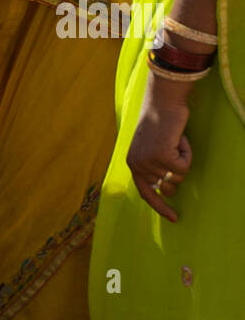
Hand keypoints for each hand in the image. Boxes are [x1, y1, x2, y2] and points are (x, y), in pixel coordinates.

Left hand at [126, 75, 191, 222]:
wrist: (162, 101)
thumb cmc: (159, 121)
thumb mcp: (150, 148)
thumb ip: (153, 168)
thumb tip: (165, 190)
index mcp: (133, 163)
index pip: (146, 193)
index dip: (160, 207)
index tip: (174, 218)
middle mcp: (138, 165)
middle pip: (168, 186)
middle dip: (176, 172)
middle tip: (173, 148)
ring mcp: (150, 162)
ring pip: (179, 175)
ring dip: (182, 157)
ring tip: (173, 139)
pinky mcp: (163, 157)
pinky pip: (185, 166)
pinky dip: (187, 152)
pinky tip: (178, 138)